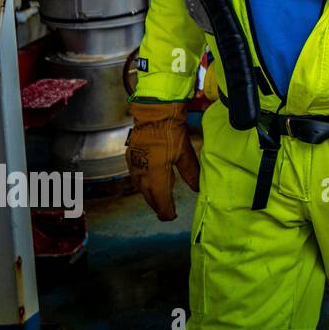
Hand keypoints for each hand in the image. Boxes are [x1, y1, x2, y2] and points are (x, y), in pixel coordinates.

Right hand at [126, 101, 199, 220]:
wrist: (153, 113)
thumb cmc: (171, 131)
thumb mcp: (185, 153)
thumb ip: (191, 173)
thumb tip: (197, 189)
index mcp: (156, 173)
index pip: (161, 199)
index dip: (166, 210)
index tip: (172, 217)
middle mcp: (142, 173)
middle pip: (149, 196)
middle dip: (158, 206)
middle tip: (166, 213)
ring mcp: (134, 166)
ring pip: (141, 188)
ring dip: (150, 196)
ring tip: (159, 202)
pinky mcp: (130, 158)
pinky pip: (136, 178)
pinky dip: (144, 185)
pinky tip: (149, 185)